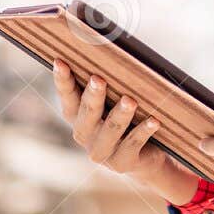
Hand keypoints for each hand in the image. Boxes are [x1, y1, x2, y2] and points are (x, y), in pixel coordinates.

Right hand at [50, 60, 198, 199]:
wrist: (145, 157)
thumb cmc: (127, 117)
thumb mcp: (114, 101)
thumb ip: (108, 84)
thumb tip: (113, 50)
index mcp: (77, 115)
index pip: (67, 96)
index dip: (62, 80)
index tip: (60, 61)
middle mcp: (84, 134)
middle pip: (88, 113)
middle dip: (93, 95)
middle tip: (98, 79)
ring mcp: (101, 151)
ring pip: (111, 129)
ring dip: (120, 114)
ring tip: (130, 100)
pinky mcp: (121, 163)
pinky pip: (133, 144)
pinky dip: (143, 131)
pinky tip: (154, 121)